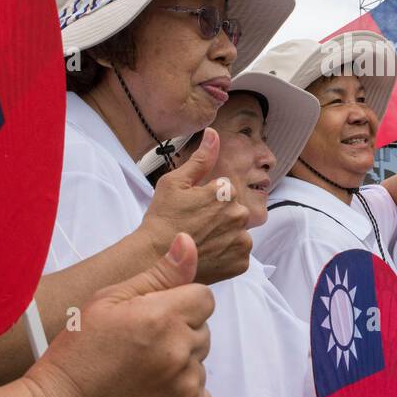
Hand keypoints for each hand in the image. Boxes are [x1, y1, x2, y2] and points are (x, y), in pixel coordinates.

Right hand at [24, 232, 214, 396]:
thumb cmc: (75, 359)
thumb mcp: (105, 303)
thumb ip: (157, 273)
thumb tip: (188, 242)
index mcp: (162, 318)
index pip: (203, 298)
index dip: (178, 305)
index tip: (152, 320)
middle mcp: (180, 354)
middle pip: (201, 332)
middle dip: (177, 336)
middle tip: (137, 352)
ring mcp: (187, 393)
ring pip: (198, 367)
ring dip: (178, 369)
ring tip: (136, 380)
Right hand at [141, 128, 251, 285]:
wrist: (154, 257)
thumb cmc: (162, 217)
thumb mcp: (175, 182)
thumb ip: (200, 159)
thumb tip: (214, 133)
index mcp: (226, 193)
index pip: (225, 191)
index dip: (208, 199)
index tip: (193, 209)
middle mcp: (240, 216)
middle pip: (234, 211)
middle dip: (219, 216)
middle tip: (196, 226)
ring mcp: (242, 241)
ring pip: (238, 232)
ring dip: (225, 235)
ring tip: (202, 240)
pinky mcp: (241, 263)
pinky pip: (239, 254)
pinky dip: (227, 255)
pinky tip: (208, 253)